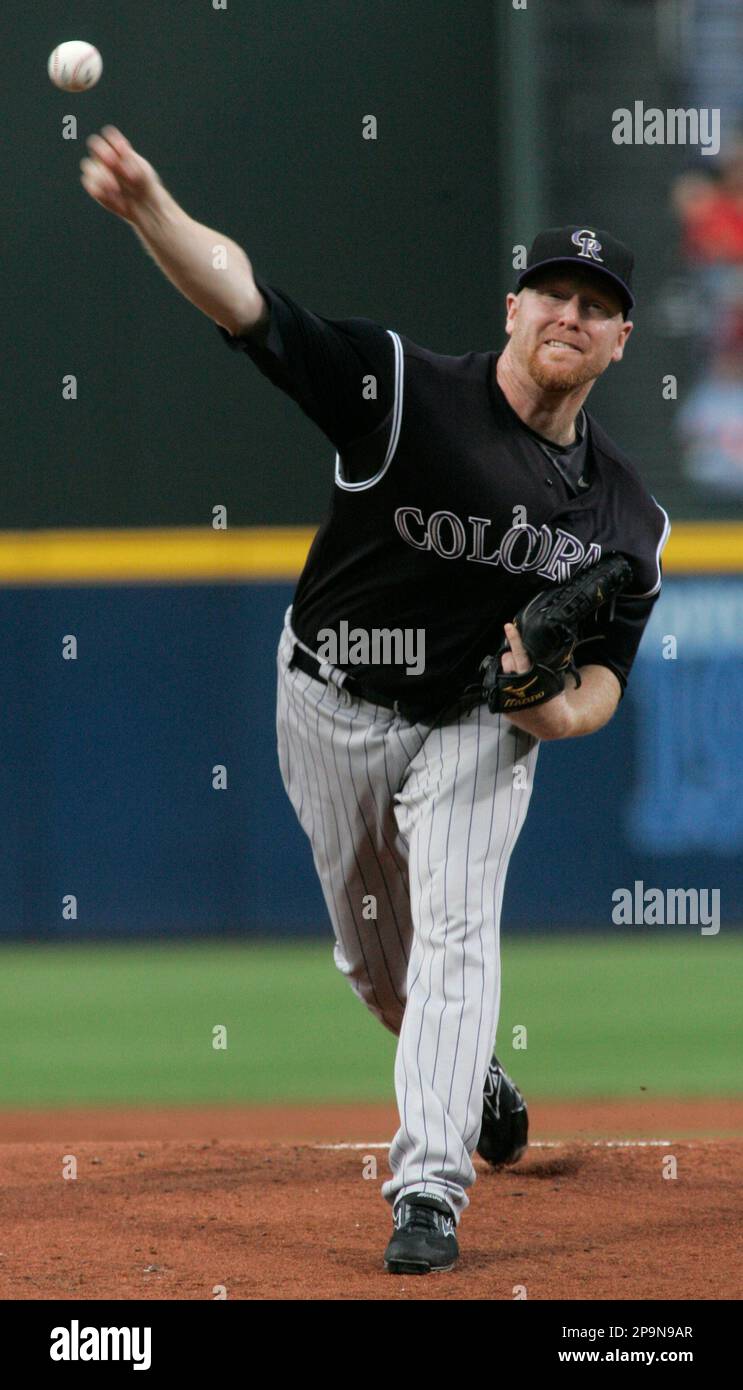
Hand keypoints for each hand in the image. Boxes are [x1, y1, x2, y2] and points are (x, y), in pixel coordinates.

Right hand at [80, 125, 161, 222]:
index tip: (124, 148)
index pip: (109, 135)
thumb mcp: (143, 173)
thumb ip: (131, 163)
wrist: (145, 207)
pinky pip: (91, 186)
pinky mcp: (95, 189)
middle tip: (113, 162)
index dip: (113, 139)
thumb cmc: (146, 186)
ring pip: (89, 166)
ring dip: (102, 176)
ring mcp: (98, 172)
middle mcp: (105, 158)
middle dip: (103, 153)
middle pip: (94, 145)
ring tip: (117, 189)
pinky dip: (103, 193)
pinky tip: (118, 201)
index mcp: (118, 149)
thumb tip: (120, 154)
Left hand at [498, 622, 573, 740]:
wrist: (551, 725)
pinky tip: (516, 692)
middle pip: (506, 660)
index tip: (508, 626)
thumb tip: (527, 649)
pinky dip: (506, 686)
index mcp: (531, 679)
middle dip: (512, 658)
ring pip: (501, 673)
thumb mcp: (551, 679)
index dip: (514, 639)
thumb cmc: (553, 699)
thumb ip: (539, 664)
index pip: (520, 655)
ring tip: (520, 680)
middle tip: (522, 665)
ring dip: (508, 672)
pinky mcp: (501, 708)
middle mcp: (516, 689)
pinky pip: (499, 687)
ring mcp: (506, 699)